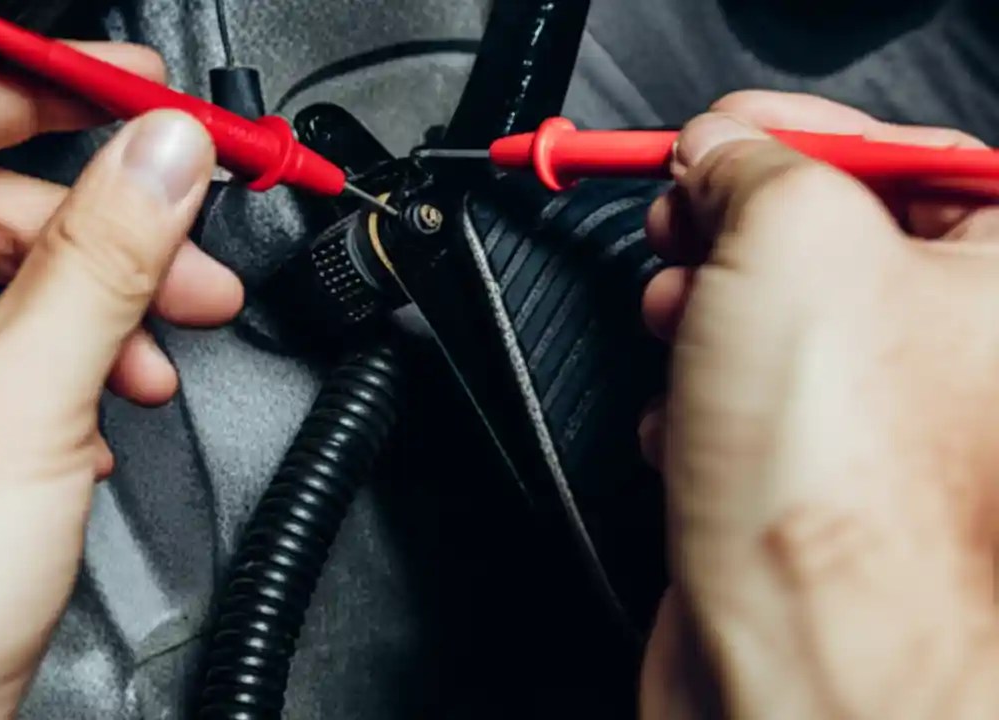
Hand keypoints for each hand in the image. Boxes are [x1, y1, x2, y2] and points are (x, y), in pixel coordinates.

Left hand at [0, 43, 241, 718]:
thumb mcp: (26, 396)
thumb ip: (103, 256)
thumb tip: (160, 156)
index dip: (47, 94)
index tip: (134, 96)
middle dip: (105, 234)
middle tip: (192, 257)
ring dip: (96, 316)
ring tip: (159, 360)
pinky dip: (61, 378)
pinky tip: (98, 425)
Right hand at [638, 90, 998, 718]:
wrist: (802, 670)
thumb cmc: (842, 494)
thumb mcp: (792, 243)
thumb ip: (755, 162)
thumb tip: (720, 152)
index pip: (906, 153)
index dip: (796, 131)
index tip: (714, 134)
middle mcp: (966, 352)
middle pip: (832, 235)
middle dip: (732, 225)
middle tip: (680, 226)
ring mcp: (892, 424)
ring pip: (776, 320)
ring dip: (701, 313)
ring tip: (674, 330)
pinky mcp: (817, 480)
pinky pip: (749, 402)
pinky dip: (697, 399)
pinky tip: (683, 426)